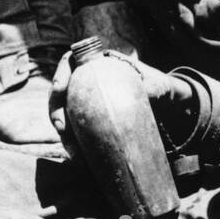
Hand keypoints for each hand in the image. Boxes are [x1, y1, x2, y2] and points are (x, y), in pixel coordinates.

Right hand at [49, 50, 198, 153]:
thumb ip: (153, 86)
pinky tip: (78, 157)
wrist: (163, 104)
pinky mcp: (90, 122)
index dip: (61, 73)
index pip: (71, 62)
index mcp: (97, 64)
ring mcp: (85, 102)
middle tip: (61, 127)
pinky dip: (74, 144)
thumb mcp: (157, 83)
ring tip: (72, 150)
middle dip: (56, 109)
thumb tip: (148, 92)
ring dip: (63, 132)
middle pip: (61, 92)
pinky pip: (75, 131)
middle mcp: (86, 82)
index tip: (60, 88)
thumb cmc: (158, 86)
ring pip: (63, 114)